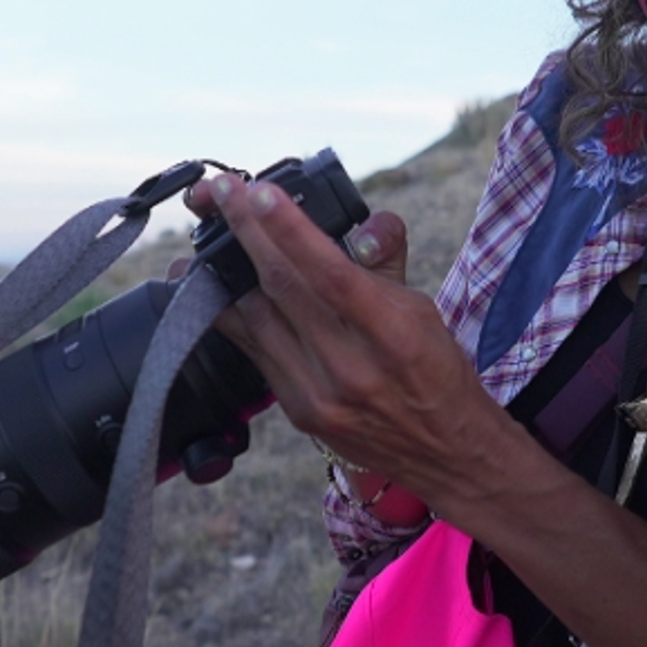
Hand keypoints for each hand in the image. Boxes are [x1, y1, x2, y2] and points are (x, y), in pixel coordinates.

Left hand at [189, 172, 512, 504]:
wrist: (444, 451)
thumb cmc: (434, 369)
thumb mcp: (424, 308)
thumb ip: (386, 260)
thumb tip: (361, 226)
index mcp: (394, 335)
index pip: (334, 275)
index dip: (292, 232)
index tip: (260, 194)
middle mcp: (352, 368)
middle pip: (285, 289)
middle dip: (247, 233)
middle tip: (219, 196)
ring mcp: (319, 394)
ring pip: (257, 319)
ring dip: (225, 274)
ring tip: (202, 239)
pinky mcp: (297, 410)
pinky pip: (254, 351)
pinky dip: (233, 315)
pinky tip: (212, 290)